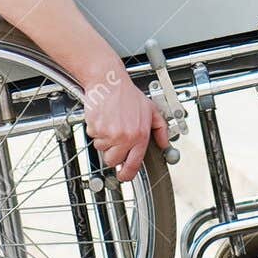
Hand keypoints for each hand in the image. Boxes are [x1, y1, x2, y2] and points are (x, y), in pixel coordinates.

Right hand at [82, 66, 169, 183]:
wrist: (109, 81)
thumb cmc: (127, 94)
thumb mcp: (151, 109)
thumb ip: (160, 128)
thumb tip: (164, 143)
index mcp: (140, 135)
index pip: (134, 164)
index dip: (127, 174)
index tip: (123, 176)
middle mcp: (125, 136)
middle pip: (113, 160)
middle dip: (112, 153)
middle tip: (114, 139)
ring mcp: (110, 133)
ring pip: (101, 149)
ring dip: (103, 139)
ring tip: (110, 123)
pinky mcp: (96, 128)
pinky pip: (93, 136)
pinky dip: (95, 129)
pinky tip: (103, 118)